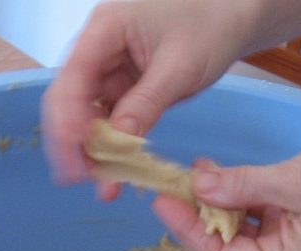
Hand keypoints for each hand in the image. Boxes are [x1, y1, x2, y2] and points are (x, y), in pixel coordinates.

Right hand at [41, 0, 255, 189]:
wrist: (233, 15)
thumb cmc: (210, 23)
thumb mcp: (179, 67)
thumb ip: (146, 104)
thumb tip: (118, 143)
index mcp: (105, 30)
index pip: (72, 79)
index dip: (67, 122)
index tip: (73, 159)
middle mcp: (98, 49)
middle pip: (70, 99)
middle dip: (73, 141)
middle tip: (80, 180)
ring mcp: (110, 69)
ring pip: (88, 115)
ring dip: (93, 149)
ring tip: (104, 184)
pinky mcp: (124, 87)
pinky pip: (111, 120)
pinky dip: (113, 145)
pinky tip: (118, 170)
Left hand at [154, 135, 300, 250]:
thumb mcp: (292, 179)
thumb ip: (241, 186)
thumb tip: (198, 187)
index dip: (187, 230)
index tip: (163, 202)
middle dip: (196, 225)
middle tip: (171, 193)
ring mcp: (297, 250)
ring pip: (240, 239)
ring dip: (216, 209)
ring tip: (198, 173)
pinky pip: (259, 224)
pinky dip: (239, 203)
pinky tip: (224, 175)